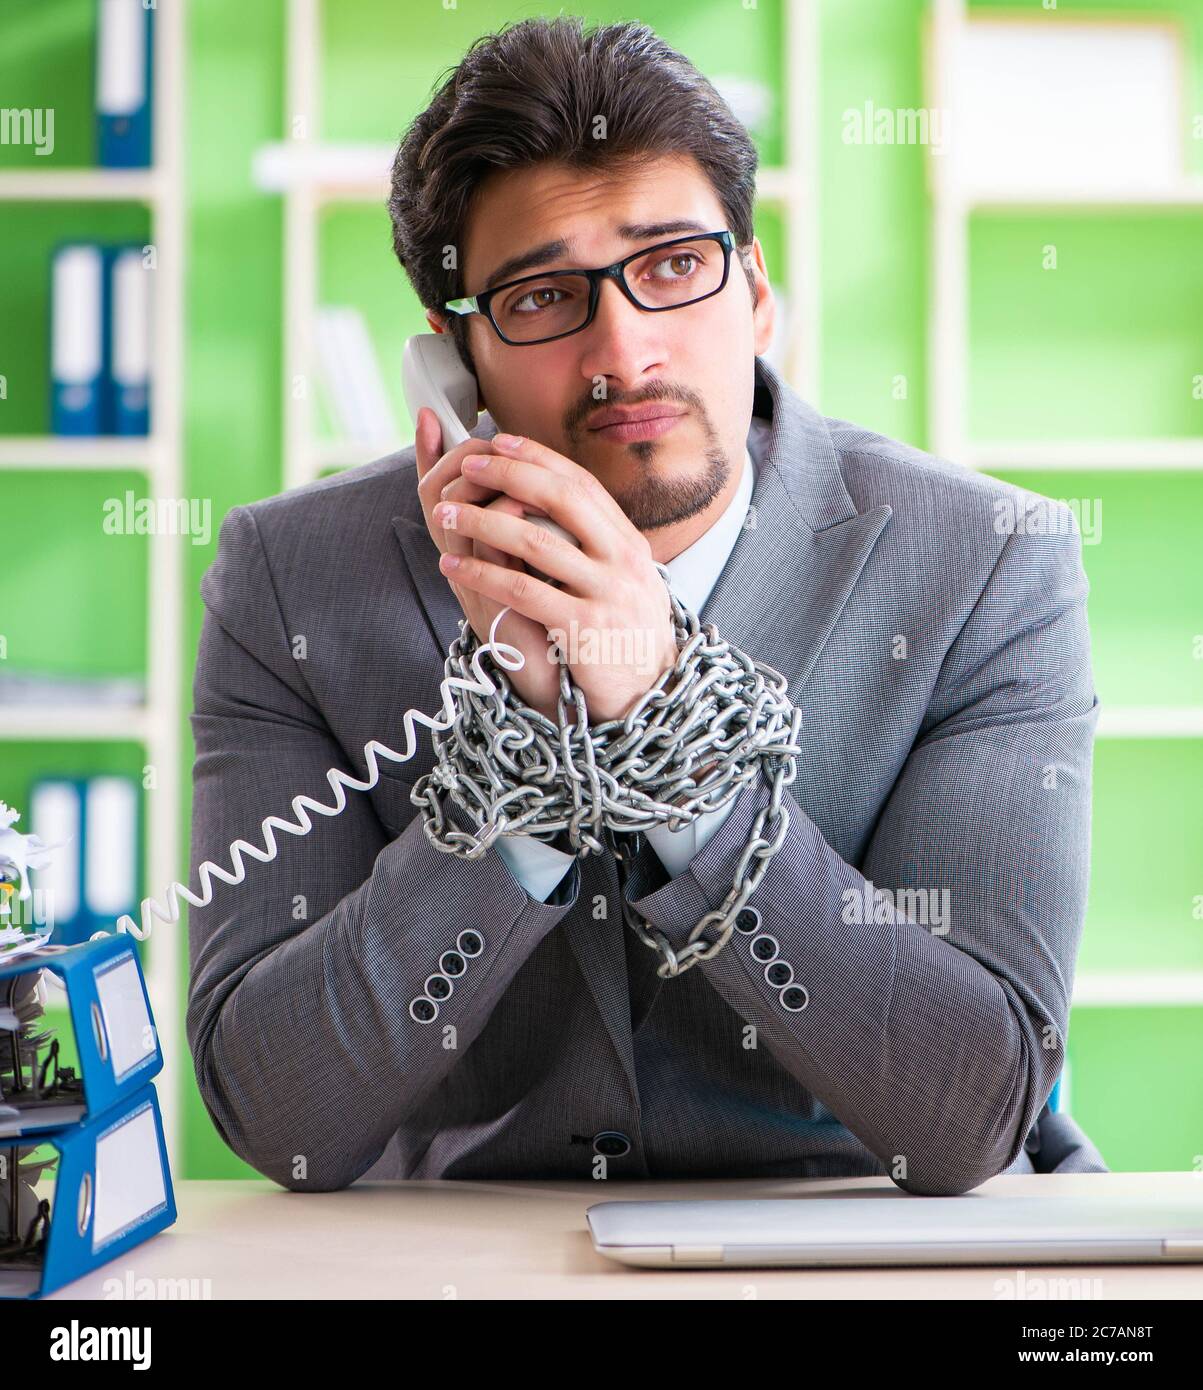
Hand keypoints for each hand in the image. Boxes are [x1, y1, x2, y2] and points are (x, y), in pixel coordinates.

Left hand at [427, 432, 679, 724]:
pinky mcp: (583, 628)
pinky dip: (482, 575)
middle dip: (508, 476)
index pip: (581, 484)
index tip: (500, 442)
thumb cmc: (627, 631)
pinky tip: (452, 567)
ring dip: (482, 522)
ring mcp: (605, 593)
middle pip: (561, 499)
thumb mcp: (628, 578)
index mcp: (629, 542)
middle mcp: (622, 560)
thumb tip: (557, 498)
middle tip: (466, 464)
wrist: (651, 691)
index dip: (538, 459)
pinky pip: (523, 592)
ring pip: (535, 542)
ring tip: (445, 513)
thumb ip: (599, 542)